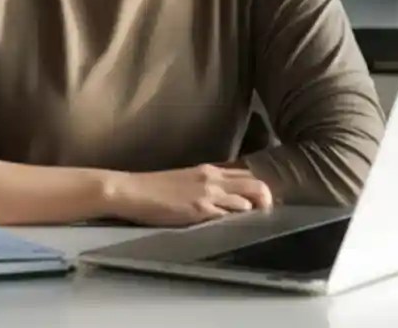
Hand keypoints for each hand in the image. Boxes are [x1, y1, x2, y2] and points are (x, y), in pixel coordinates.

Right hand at [103, 164, 274, 226]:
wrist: (131, 191)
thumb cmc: (152, 188)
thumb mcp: (184, 180)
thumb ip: (204, 184)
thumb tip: (222, 195)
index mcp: (209, 170)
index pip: (247, 174)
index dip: (259, 188)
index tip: (262, 201)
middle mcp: (212, 178)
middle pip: (256, 184)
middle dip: (266, 199)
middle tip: (264, 214)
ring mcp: (207, 193)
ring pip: (247, 199)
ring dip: (253, 212)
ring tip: (251, 223)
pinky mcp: (199, 209)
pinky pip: (228, 214)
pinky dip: (235, 220)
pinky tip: (232, 227)